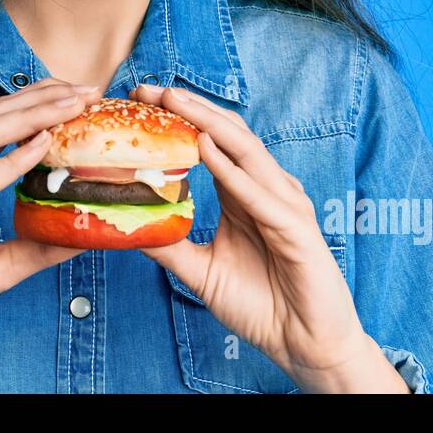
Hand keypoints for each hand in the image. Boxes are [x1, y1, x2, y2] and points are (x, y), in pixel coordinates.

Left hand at [129, 84, 408, 392]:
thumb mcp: (202, 270)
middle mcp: (266, 189)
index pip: (211, 142)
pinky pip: (261, 194)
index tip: (140, 99)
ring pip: (246, 152)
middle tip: (150, 88)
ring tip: (174, 102)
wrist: (303, 344)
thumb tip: (129, 227)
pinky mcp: (298, 229)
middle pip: (227, 135)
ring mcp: (285, 205)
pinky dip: (233, 171)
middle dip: (189, 108)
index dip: (179, 118)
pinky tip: (207, 152)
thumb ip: (170, 246)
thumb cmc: (261, 305)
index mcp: (244, 194)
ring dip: (208, 124)